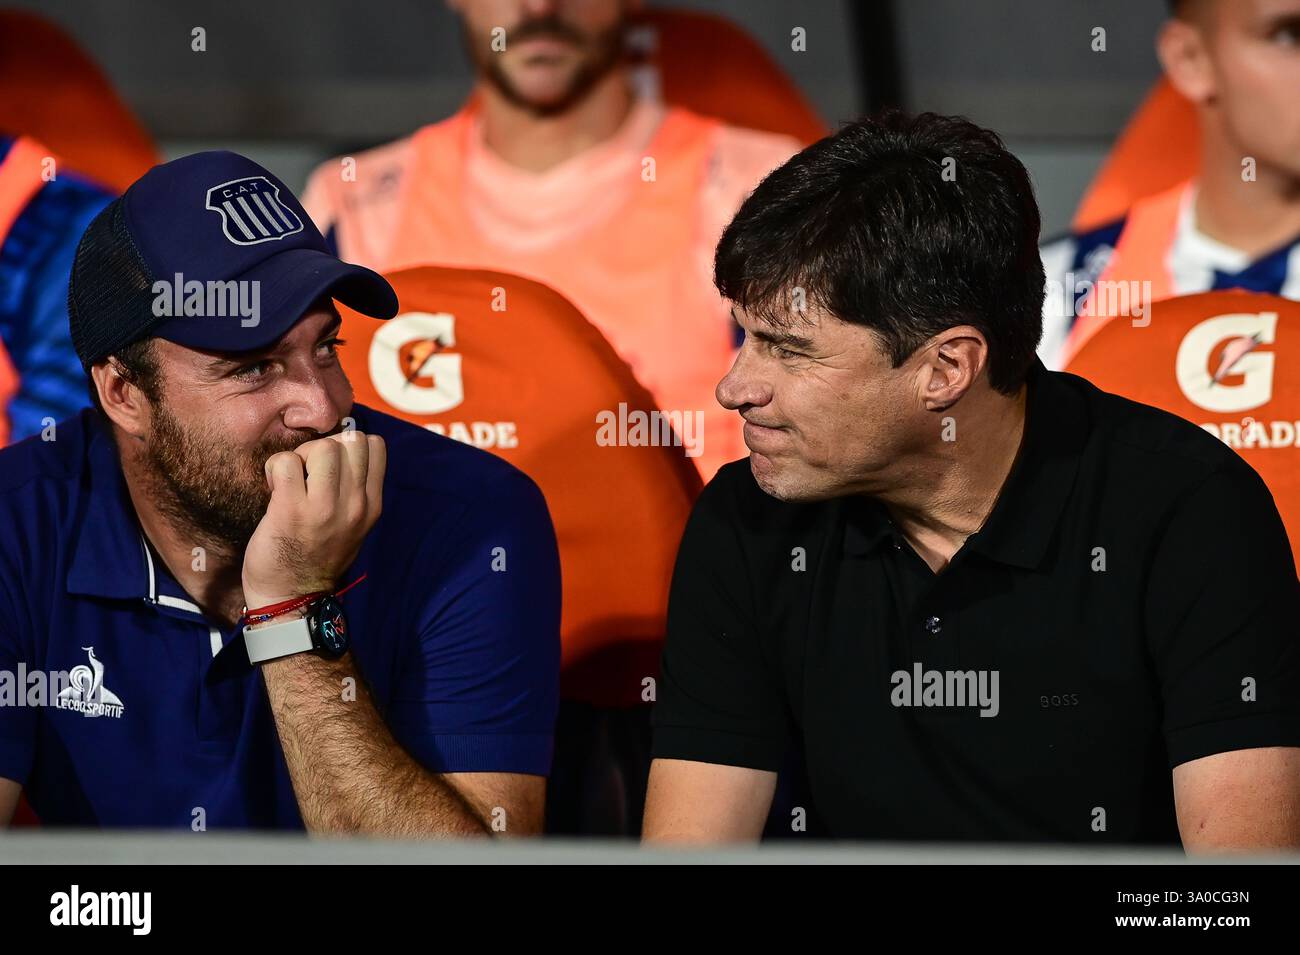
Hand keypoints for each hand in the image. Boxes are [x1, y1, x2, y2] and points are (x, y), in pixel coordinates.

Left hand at [242, 431, 384, 608]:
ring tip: (292, 479)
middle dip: (325, 446)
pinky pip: (285, 461)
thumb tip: (341, 446)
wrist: (292, 596)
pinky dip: (275, 467)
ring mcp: (324, 508)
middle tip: (308, 471)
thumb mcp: (354, 525)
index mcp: (372, 505)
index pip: (376, 445)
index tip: (332, 467)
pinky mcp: (291, 510)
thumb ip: (356, 489)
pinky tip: (274, 487)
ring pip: (322, 447)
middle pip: (350, 440)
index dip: (349, 445)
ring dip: (300, 456)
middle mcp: (355, 505)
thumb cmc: (317, 555)